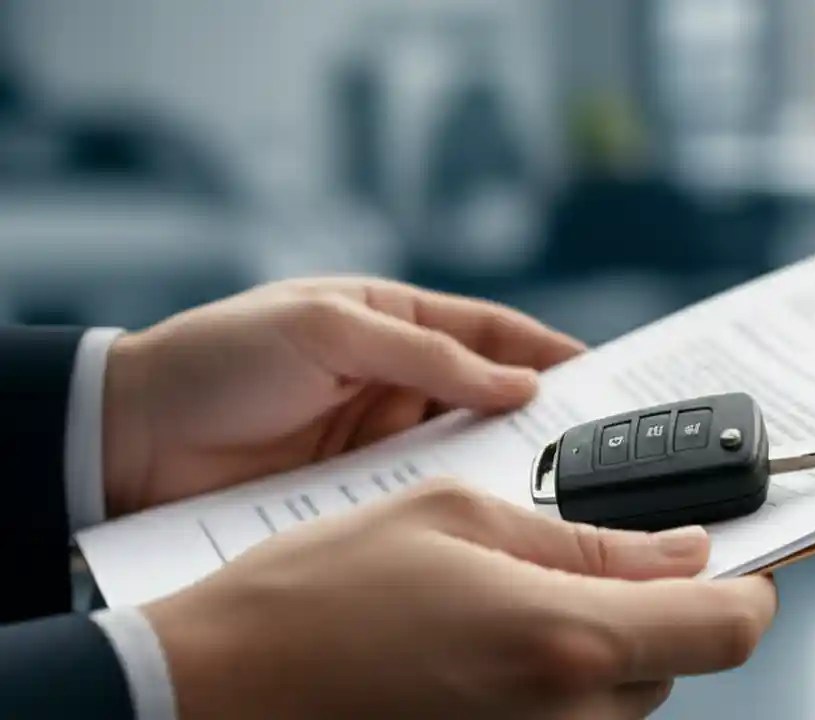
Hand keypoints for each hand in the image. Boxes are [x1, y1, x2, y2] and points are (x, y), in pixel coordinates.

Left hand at [103, 277, 583, 515]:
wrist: (133, 437)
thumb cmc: (223, 357)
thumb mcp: (329, 333)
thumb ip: (426, 358)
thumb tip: (516, 383)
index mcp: (392, 318)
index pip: (490, 332)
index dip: (546, 351)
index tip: (603, 375)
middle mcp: (395, 376)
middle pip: (487, 394)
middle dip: (537, 414)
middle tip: (592, 442)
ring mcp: (378, 433)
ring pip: (461, 447)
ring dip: (500, 462)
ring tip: (552, 484)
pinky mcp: (358, 484)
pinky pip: (422, 489)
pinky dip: (453, 499)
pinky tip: (484, 514)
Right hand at [143, 481, 777, 719]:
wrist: (217, 691)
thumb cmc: (321, 591)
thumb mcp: (455, 520)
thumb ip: (584, 540)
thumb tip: (680, 550)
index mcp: (566, 639)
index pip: (730, 628)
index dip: (752, 588)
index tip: (738, 556)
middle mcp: (566, 719)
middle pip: (679, 660)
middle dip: (658, 605)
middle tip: (595, 558)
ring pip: (627, 697)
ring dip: (603, 645)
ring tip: (518, 597)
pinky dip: (560, 682)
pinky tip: (491, 644)